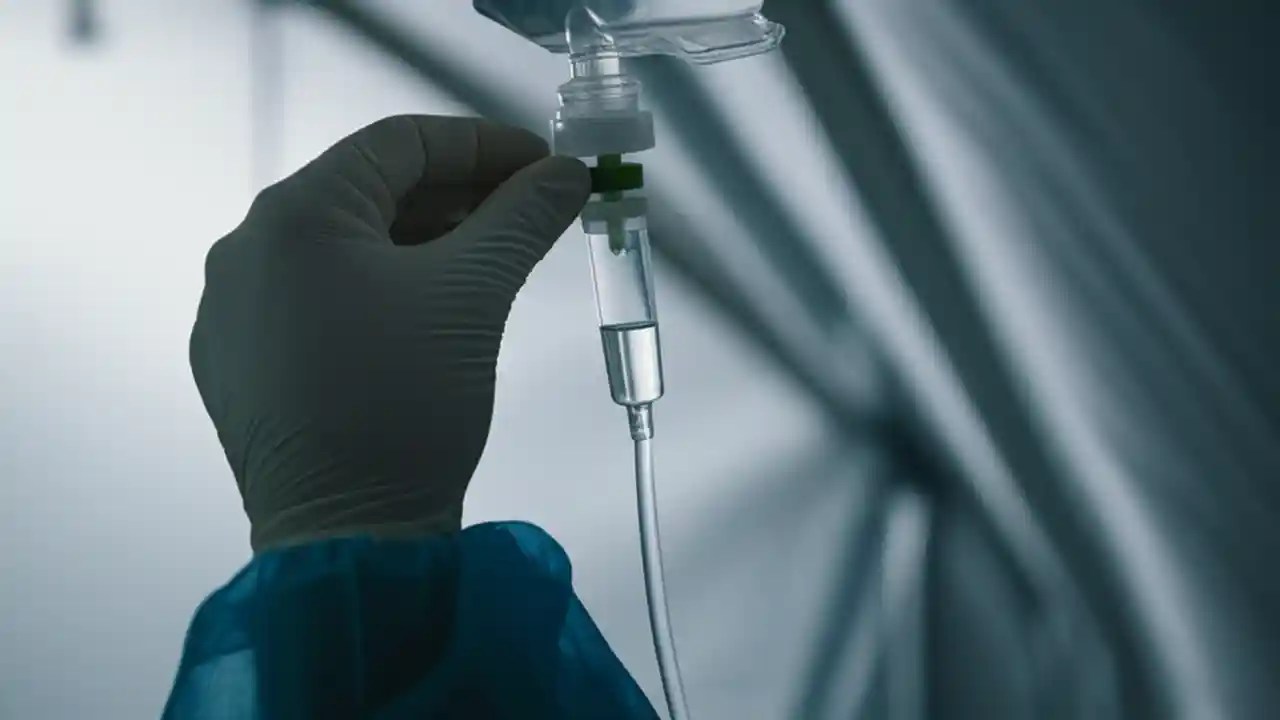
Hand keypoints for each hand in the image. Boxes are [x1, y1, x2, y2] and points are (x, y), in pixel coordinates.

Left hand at [191, 115, 590, 550]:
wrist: (348, 539)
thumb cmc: (403, 410)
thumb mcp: (476, 295)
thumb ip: (523, 217)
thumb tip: (564, 176)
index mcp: (294, 216)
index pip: (400, 143)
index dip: (483, 144)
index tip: (542, 164)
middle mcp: (247, 252)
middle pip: (371, 193)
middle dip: (460, 196)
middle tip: (531, 210)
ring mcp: (236, 312)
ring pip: (347, 248)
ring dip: (425, 243)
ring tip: (494, 259)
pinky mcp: (243, 365)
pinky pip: (322, 300)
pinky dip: (385, 290)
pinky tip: (435, 311)